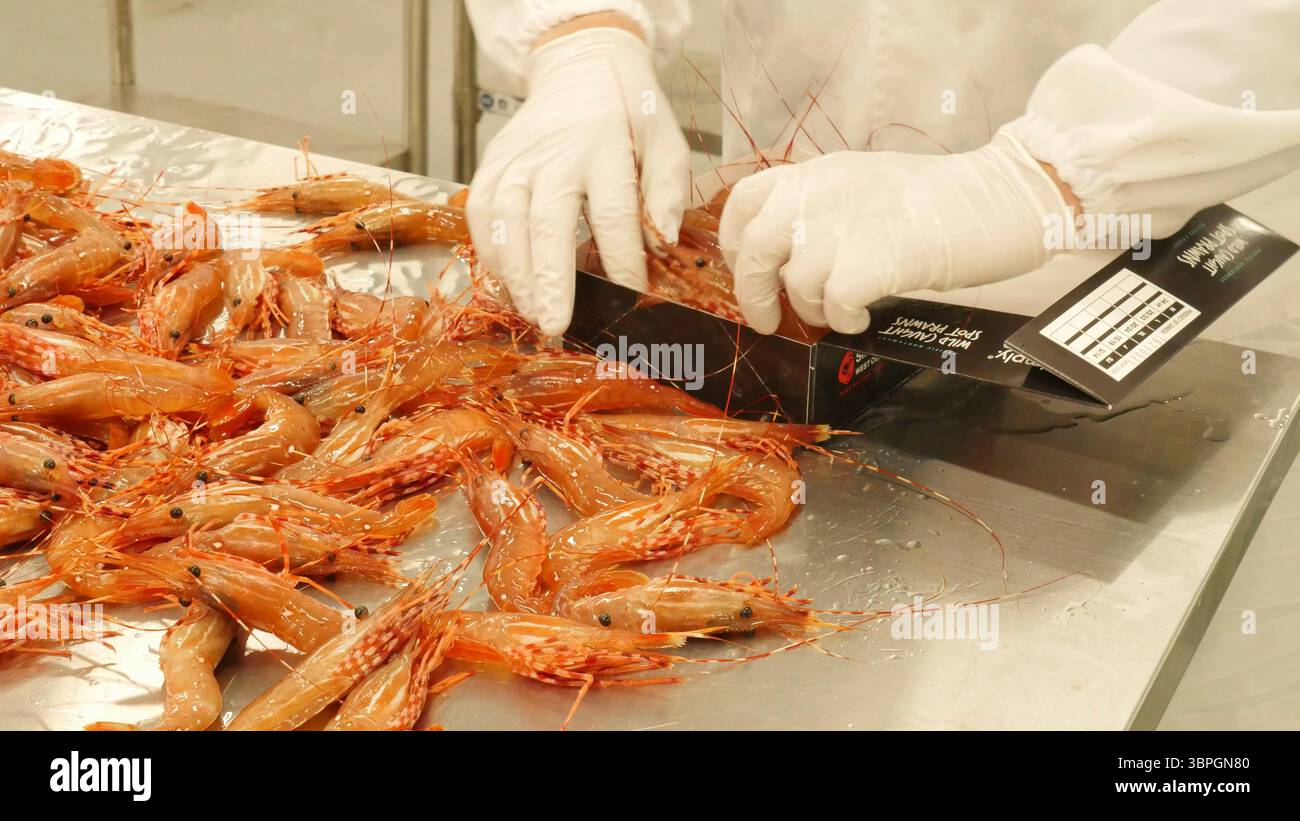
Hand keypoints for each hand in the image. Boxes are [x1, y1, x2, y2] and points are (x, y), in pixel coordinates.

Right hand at [466, 25, 689, 335]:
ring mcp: (515, 159)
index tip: (631, 294)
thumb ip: (667, 189)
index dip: (621, 259)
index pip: (612, 213)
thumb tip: (665, 239)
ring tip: (531, 313)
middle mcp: (554, 153)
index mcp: (604, 146)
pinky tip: (507, 286)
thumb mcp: (665, 139)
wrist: (580, 67)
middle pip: (546, 223)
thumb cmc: (629, 113)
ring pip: (503, 223)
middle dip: (549, 279)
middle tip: (554, 324)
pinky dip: (490, 256)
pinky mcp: (491, 164)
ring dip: (515, 275)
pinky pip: (480, 216)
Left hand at [717, 135, 1074, 334]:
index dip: (734, 243)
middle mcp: (821, 193)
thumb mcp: (864, 187)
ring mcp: (845, 224)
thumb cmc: (939, 201)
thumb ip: (820, 210)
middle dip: (754, 294)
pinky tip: (862, 316)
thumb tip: (783, 259)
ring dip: (813, 309)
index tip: (744, 269)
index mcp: (817, 172)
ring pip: (796, 282)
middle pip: (754, 249)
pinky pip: (834, 303)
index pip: (745, 200)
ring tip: (843, 311)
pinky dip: (844, 318)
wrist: (1001, 197)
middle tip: (768, 320)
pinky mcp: (873, 258)